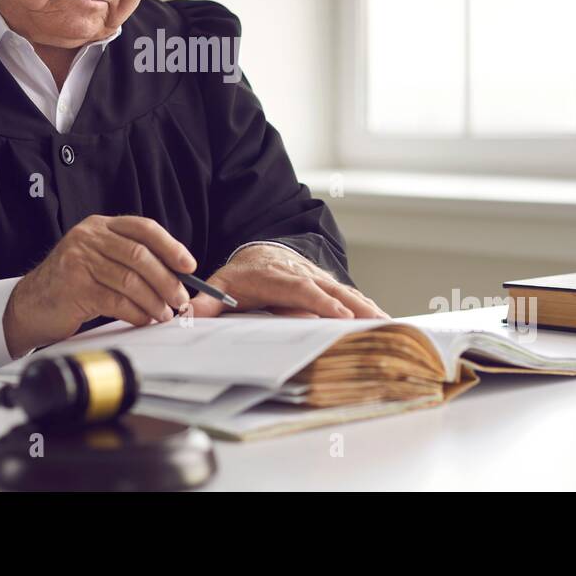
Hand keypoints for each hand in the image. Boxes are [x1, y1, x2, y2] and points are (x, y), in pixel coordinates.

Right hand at [3, 215, 195, 357]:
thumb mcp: (96, 258)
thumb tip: (175, 274)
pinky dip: (136, 313)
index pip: (142, 227)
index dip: (170, 246)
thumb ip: (127, 258)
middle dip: (166, 279)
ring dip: (154, 301)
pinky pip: (117, 301)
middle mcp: (88, 238)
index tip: (188, 265)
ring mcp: (79, 261)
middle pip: (139, 255)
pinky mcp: (75, 288)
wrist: (29, 305)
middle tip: (179, 298)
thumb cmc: (70, 284)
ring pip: (130, 280)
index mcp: (98, 226)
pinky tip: (143, 319)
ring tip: (164, 313)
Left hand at [186, 243, 388, 319]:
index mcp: (278, 277)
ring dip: (367, 309)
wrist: (262, 250)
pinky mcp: (329, 285)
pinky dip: (369, 308)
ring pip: (346, 293)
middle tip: (375, 323)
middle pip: (331, 291)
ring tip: (389, 325)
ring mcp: (319, 280)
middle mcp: (303, 276)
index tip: (335, 313)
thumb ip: (207, 300)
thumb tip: (186, 315)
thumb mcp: (222, 283)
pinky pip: (351, 296)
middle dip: (353, 307)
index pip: (300, 289)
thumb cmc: (243, 273)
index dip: (318, 301)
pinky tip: (387, 322)